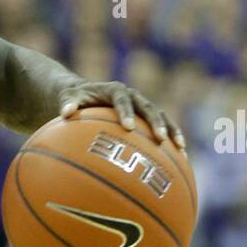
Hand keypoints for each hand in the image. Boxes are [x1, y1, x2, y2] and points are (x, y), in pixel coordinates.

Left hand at [58, 81, 185, 149]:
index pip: (121, 99)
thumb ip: (68, 103)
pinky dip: (172, 139)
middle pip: (147, 107)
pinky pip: (163, 127)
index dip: (126, 111)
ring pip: (161, 116)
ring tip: (179, 147)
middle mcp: (132, 96)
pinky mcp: (147, 117)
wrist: (85, 94)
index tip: (128, 127)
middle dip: (154, 122)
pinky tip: (181, 156)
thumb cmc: (74, 99)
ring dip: (171, 130)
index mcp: (113, 90)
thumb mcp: (67, 98)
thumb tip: (65, 112)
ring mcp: (142, 106)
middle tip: (159, 138)